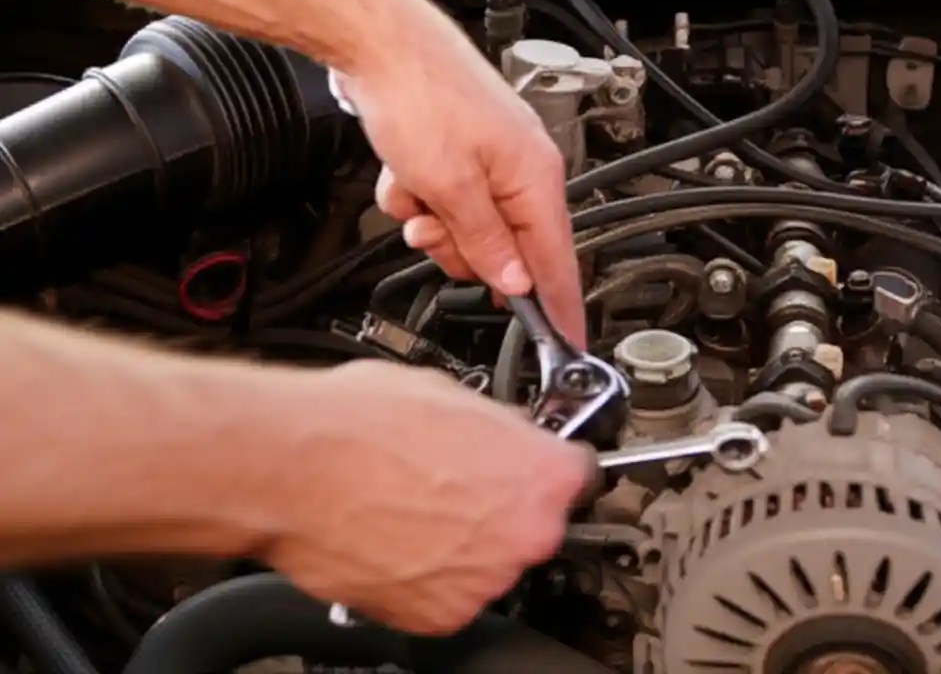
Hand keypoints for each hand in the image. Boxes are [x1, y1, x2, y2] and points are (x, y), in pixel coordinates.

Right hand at [261, 360, 590, 634]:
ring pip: (489, 562)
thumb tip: (502, 435)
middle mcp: (527, 535)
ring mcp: (485, 581)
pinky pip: (447, 594)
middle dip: (500, 506)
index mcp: (544, 475)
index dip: (545, 467)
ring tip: (410, 508)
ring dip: (463, 543)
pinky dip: (426, 576)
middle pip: (533, 523)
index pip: (577, 474)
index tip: (530, 470)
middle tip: (451, 485)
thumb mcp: (452, 394)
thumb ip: (498, 427)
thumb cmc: (360, 424)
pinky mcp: (440, 616)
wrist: (292, 468)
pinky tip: (394, 537)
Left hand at [338, 6, 585, 346]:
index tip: (567, 343)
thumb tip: (514, 281)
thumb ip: (485, 242)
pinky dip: (418, 196)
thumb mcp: (450, 186)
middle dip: (461, 250)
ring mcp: (490, 164)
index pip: (559, 264)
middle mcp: (521, 173)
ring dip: (432, 221)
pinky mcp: (460, 155)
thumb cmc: (423, 96)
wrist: (380, 46)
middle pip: (503, 252)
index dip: (561, 309)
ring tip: (415, 193)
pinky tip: (405, 175)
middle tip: (433, 232)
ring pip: (467, 230)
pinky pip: (443, 203)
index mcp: (535, 181)